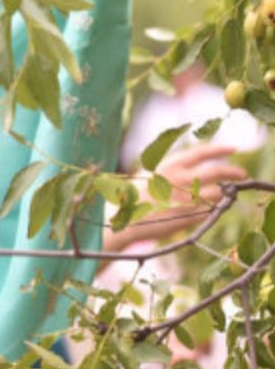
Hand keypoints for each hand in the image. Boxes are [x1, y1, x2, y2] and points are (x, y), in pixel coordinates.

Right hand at [102, 144, 246, 251]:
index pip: (202, 152)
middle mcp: (183, 180)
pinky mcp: (191, 217)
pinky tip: (206, 208)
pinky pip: (209, 210)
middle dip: (234, 172)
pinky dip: (212, 208)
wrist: (125, 219)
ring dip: (224, 192)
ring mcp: (189, 199)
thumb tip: (194, 168)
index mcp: (171, 166)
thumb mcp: (151, 175)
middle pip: (218, 172)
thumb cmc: (134, 196)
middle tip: (243, 175)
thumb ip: (173, 170)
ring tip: (223, 193)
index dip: (220, 149)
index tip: (233, 149)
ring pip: (219, 193)